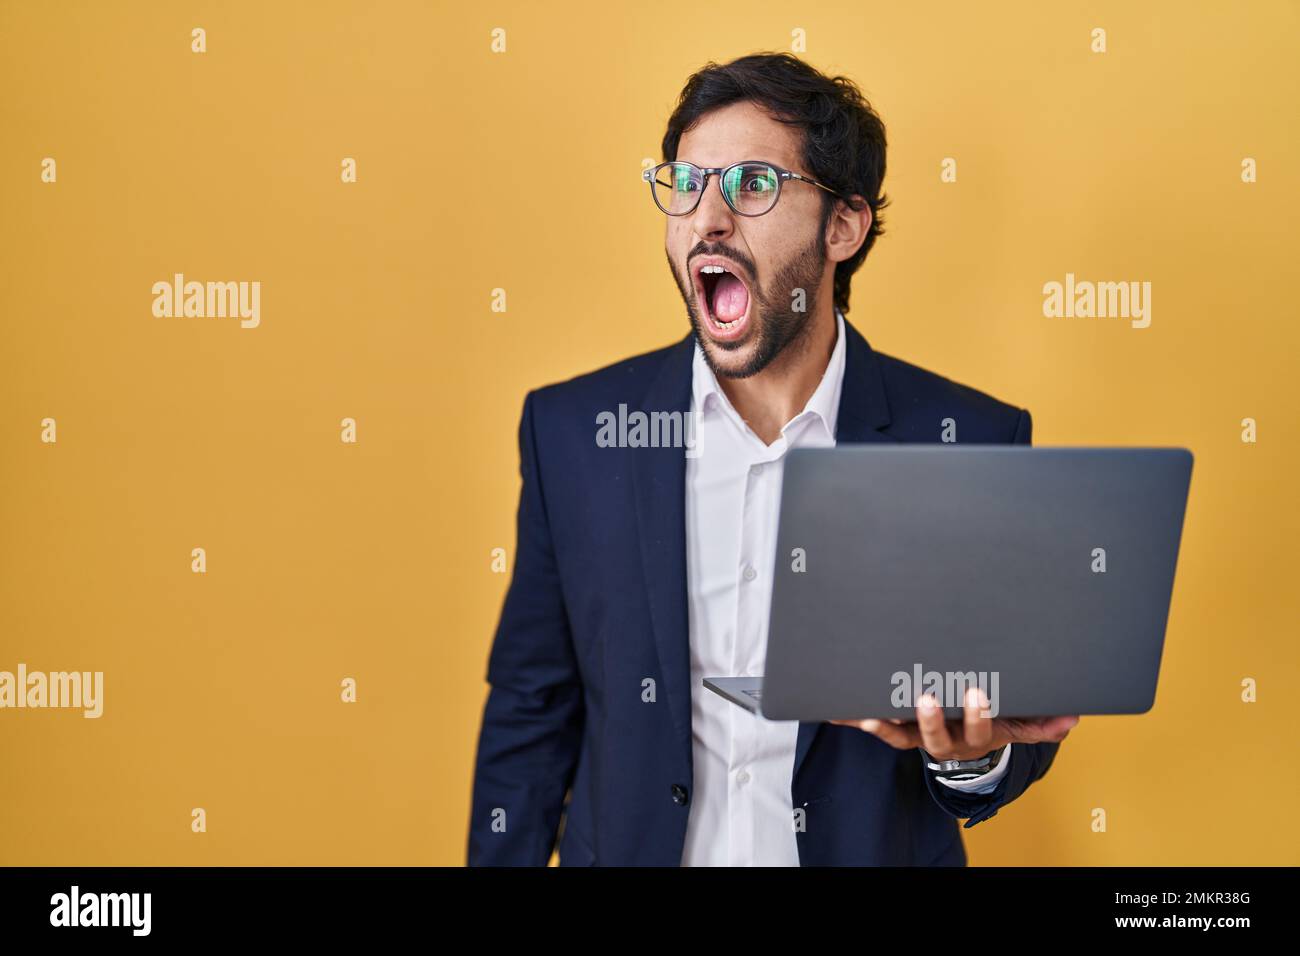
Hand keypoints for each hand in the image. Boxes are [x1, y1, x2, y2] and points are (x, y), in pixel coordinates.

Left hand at [828, 687, 1079, 760]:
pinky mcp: (893, 729)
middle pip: (935, 736)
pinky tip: (833, 707)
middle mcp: (944, 740)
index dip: (979, 714)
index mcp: (975, 736)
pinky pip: (872, 725)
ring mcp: (916, 736)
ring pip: (899, 735)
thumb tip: (1072, 720)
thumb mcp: (1015, 723)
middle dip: (931, 718)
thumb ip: (1040, 723)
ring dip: (882, 724)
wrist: (959, 742)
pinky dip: (853, 717)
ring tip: (868, 711)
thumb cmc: (986, 723)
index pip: (981, 728)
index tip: (978, 692)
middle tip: (925, 697)